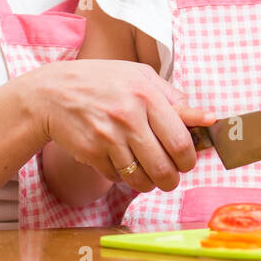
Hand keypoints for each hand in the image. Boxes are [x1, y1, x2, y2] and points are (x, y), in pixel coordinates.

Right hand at [25, 60, 215, 194]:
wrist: (52, 93)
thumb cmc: (102, 82)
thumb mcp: (139, 77)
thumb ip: (173, 98)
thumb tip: (208, 118)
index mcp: (146, 94)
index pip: (181, 140)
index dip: (189, 159)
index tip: (186, 162)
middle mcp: (129, 116)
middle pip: (164, 166)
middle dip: (172, 179)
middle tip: (170, 176)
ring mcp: (109, 136)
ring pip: (142, 178)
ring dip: (150, 183)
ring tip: (150, 176)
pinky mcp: (91, 153)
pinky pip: (119, 177)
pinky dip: (124, 177)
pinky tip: (121, 163)